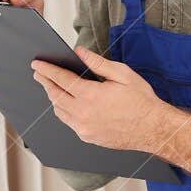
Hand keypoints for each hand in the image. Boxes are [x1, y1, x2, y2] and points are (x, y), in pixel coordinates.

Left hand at [32, 46, 171, 151]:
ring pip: (59, 111)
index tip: (37, 65)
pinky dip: (64, 111)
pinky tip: (66, 105)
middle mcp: (83, 114)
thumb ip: (98, 63)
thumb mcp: (123, 75)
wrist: (153, 129)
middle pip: (55, 96)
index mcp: (91, 96)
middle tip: (39, 74)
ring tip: (51, 87)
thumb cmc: (142, 102)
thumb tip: (80, 53)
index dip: (47, 70)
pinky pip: (69, 123)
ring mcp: (84, 128)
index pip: (61, 79)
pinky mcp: (88, 137)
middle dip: (45, 83)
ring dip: (53, 98)